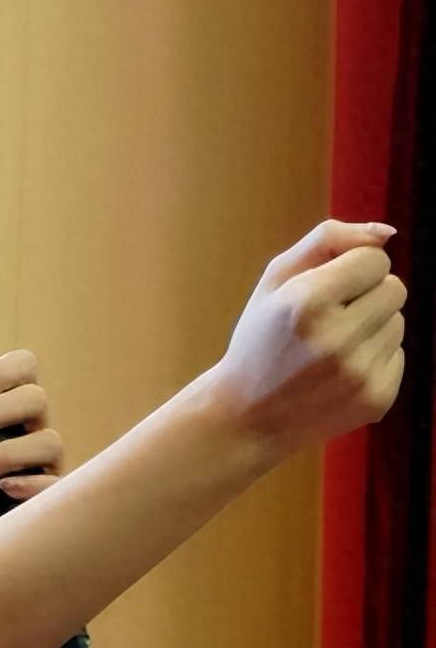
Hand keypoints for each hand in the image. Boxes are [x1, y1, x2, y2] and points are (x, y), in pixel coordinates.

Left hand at [0, 349, 65, 564]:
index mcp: (0, 421)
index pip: (22, 372)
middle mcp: (27, 441)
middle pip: (36, 398)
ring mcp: (41, 474)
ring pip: (49, 439)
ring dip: (3, 451)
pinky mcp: (49, 511)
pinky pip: (57, 485)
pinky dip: (28, 481)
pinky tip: (1, 490)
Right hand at [212, 219, 406, 461]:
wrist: (248, 415)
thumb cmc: (260, 337)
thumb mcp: (275, 280)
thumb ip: (327, 239)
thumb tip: (386, 232)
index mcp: (306, 301)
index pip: (375, 259)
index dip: (353, 266)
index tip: (328, 285)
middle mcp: (336, 338)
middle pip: (395, 288)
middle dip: (367, 294)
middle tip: (331, 314)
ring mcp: (359, 373)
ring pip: (398, 322)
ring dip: (370, 326)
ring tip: (332, 345)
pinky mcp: (376, 399)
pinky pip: (399, 355)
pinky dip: (373, 357)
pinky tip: (340, 370)